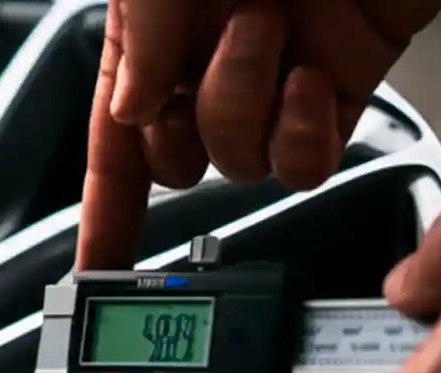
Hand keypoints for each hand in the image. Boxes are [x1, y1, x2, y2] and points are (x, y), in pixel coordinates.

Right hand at [76, 0, 440, 269]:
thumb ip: (140, 37)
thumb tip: (128, 117)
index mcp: (151, 30)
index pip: (112, 142)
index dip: (102, 212)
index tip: (97, 273)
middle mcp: (205, 57)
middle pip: (175, 160)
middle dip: (183, 127)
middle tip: (203, 52)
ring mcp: (275, 74)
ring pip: (241, 161)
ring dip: (244, 108)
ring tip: (266, 31)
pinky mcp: (343, 79)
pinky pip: (309, 156)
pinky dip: (304, 133)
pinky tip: (308, 75)